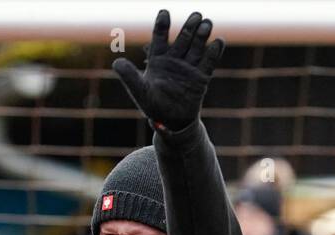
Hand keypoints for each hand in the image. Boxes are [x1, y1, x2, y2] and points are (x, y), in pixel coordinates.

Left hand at [112, 10, 224, 133]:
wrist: (170, 121)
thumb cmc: (152, 105)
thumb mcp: (139, 91)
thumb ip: (129, 76)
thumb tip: (116, 63)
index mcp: (158, 59)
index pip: (160, 37)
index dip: (162, 25)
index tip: (164, 12)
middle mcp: (175, 59)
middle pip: (183, 39)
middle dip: (189, 27)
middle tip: (196, 15)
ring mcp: (189, 67)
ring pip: (197, 47)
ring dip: (202, 36)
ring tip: (206, 24)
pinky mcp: (201, 78)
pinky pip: (208, 63)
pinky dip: (213, 52)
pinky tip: (218, 41)